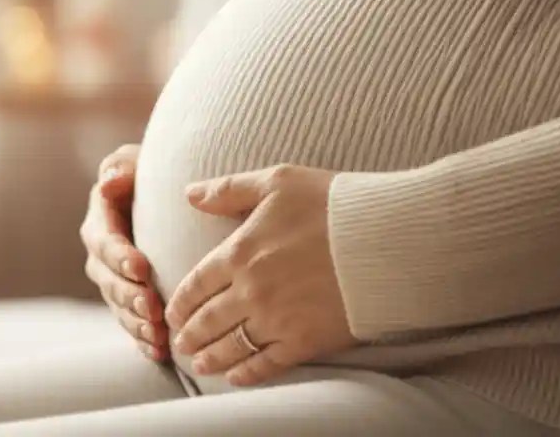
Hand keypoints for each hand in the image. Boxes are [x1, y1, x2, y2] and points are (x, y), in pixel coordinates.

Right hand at [79, 144, 169, 360]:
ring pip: (119, 307)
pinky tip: (158, 352)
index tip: (141, 268)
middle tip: (153, 307)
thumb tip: (108, 183)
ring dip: (137, 323)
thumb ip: (121, 167)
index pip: (104, 242)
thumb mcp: (134, 160)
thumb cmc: (150, 173)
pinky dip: (142, 340)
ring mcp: (113, 282)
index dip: (120, 256)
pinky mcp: (129, 302)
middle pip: (109, 281)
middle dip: (130, 296)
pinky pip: (131, 324)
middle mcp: (101, 256)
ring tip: (158, 334)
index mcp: (99, 222)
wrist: (165, 199)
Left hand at [164, 164, 358, 385]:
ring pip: (232, 345)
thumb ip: (229, 189)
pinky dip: (247, 373)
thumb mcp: (277, 182)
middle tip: (179, 343)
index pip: (197, 284)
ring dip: (210, 356)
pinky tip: (236, 376)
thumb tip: (189, 193)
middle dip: (189, 333)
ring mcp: (278, 318)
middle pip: (208, 319)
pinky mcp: (306, 340)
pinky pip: (267, 364)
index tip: (172, 313)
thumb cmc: (333, 203)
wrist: (387, 237)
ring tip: (199, 363)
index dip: (181, 302)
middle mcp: (252, 290)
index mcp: (240, 252)